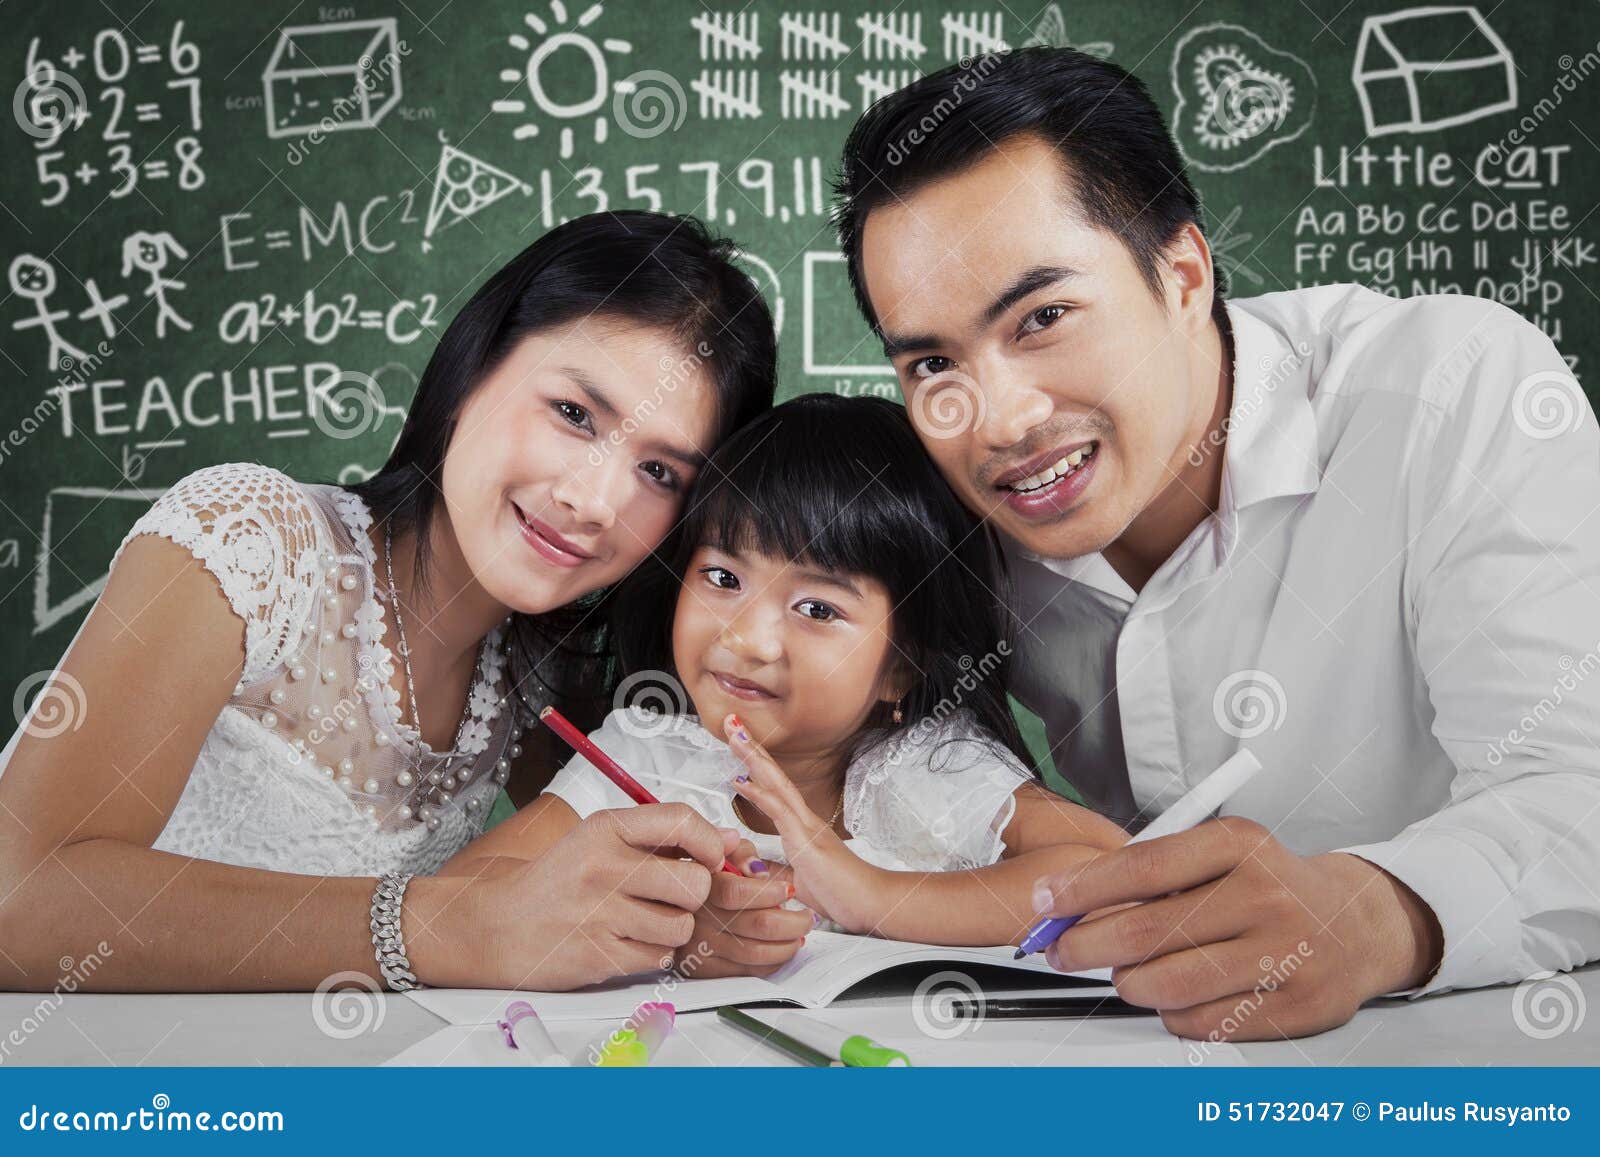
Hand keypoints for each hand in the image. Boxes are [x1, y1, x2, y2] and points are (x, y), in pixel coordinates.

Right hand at [408, 803, 740, 990]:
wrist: (497, 926)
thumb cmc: (558, 881)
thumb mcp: (600, 840)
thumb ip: (662, 838)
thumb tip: (731, 841)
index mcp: (605, 829)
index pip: (682, 821)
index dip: (709, 842)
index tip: (709, 856)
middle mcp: (603, 868)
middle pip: (695, 882)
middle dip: (693, 894)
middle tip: (672, 895)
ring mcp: (601, 915)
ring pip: (682, 926)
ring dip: (671, 928)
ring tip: (642, 920)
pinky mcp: (599, 956)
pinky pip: (659, 957)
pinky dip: (651, 953)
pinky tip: (625, 941)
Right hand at [676, 840, 812, 978]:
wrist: (668, 903)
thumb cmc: (703, 875)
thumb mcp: (719, 851)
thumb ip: (741, 852)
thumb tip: (758, 870)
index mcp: (703, 887)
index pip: (739, 893)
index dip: (771, 893)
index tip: (789, 890)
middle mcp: (699, 919)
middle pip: (757, 926)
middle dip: (794, 923)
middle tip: (806, 917)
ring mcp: (701, 947)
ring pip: (756, 954)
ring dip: (789, 946)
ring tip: (800, 934)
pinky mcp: (704, 968)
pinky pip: (747, 971)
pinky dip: (773, 963)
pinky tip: (782, 949)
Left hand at [723, 713, 886, 932]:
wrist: (870, 905)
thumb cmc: (841, 893)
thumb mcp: (796, 880)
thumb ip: (775, 869)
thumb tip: (754, 864)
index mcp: (801, 826)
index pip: (774, 786)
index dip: (756, 763)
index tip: (738, 743)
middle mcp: (804, 819)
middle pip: (773, 775)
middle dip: (751, 748)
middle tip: (732, 723)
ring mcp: (807, 827)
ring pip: (776, 784)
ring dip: (753, 758)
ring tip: (735, 736)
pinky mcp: (807, 841)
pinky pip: (780, 812)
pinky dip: (759, 794)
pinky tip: (741, 780)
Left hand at [1031, 818, 1443, 1040]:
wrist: (1355, 923)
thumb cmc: (1268, 886)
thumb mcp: (1220, 855)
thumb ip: (1151, 874)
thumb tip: (1065, 903)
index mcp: (1239, 845)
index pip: (1142, 867)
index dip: (1082, 889)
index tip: (1044, 902)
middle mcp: (1265, 895)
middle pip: (1145, 933)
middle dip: (1086, 946)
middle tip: (1063, 951)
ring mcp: (1284, 953)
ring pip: (1168, 986)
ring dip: (1131, 985)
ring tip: (1131, 974)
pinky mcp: (1297, 1005)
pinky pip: (1202, 1022)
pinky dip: (1173, 1014)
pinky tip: (1181, 995)